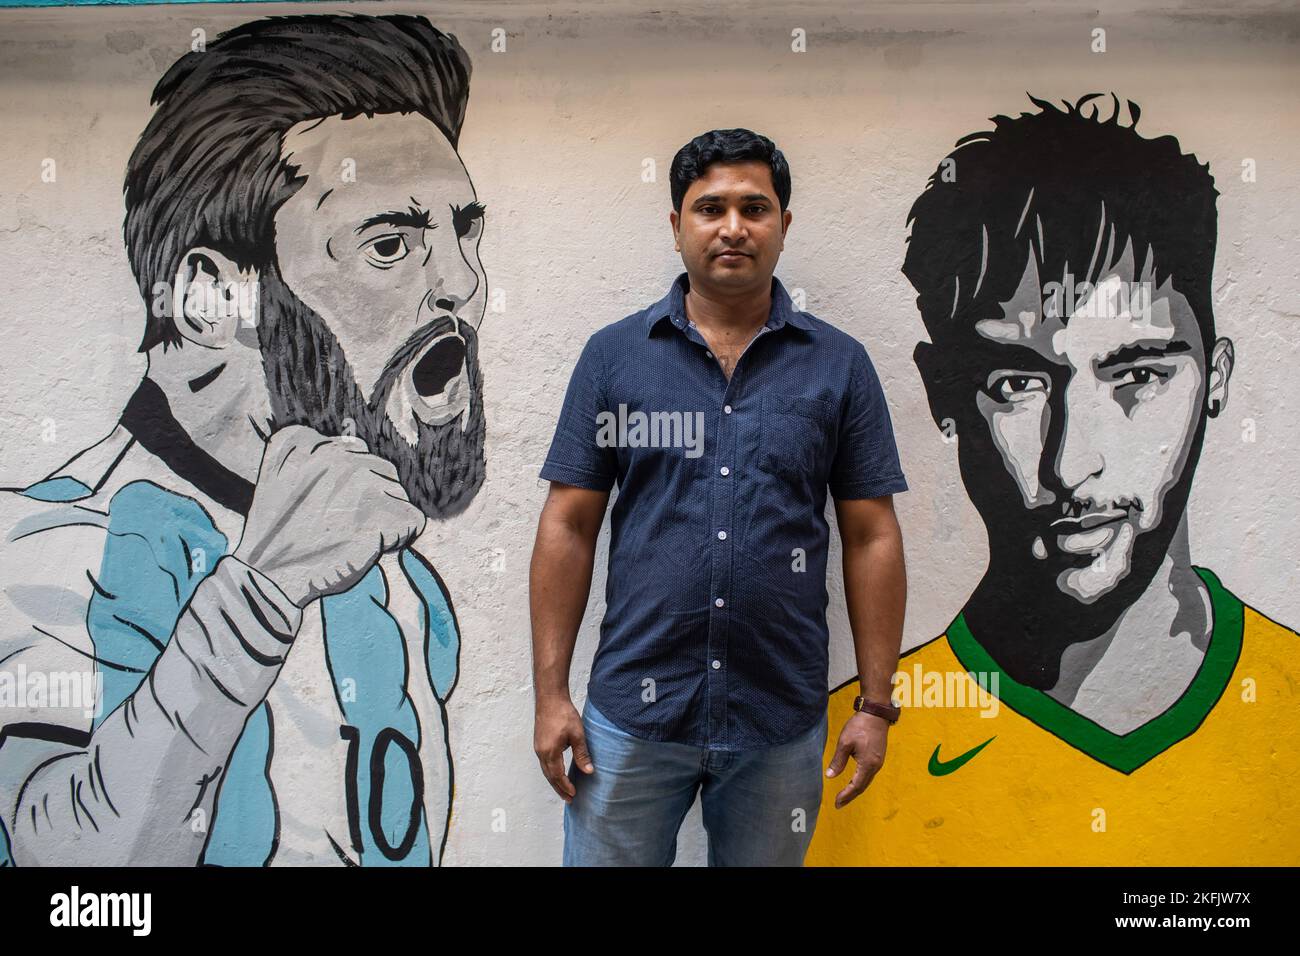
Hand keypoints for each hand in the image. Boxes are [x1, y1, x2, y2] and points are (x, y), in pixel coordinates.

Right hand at [234, 425, 425, 607]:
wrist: (270, 575)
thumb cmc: (277, 534)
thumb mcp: (276, 476)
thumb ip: (309, 453)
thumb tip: (354, 448)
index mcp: (304, 441)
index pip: (353, 450)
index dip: (346, 483)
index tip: (322, 505)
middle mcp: (333, 454)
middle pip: (380, 469)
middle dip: (370, 498)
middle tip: (338, 525)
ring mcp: (359, 481)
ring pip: (397, 492)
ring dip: (383, 516)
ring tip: (350, 535)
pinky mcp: (379, 512)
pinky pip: (412, 520)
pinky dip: (400, 538)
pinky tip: (370, 547)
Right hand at [533, 695, 593, 803]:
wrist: (550, 698)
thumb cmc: (563, 714)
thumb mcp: (577, 735)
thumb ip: (582, 754)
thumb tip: (588, 771)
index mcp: (550, 752)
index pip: (557, 776)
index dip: (565, 787)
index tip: (573, 795)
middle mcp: (541, 752)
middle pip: (549, 776)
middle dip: (559, 788)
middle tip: (568, 799)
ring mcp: (538, 747)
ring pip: (546, 770)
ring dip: (554, 781)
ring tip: (563, 789)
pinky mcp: (539, 742)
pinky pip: (544, 763)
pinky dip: (551, 772)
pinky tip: (557, 772)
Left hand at [825, 711, 889, 808]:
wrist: (876, 714)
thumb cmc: (859, 726)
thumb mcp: (845, 743)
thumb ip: (838, 761)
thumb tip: (830, 776)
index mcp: (868, 764)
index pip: (856, 785)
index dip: (846, 795)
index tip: (836, 803)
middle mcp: (875, 766)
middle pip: (862, 786)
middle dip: (850, 795)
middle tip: (839, 804)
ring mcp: (878, 762)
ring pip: (866, 781)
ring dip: (856, 789)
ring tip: (845, 795)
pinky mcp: (878, 756)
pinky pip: (869, 774)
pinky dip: (861, 781)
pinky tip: (854, 781)